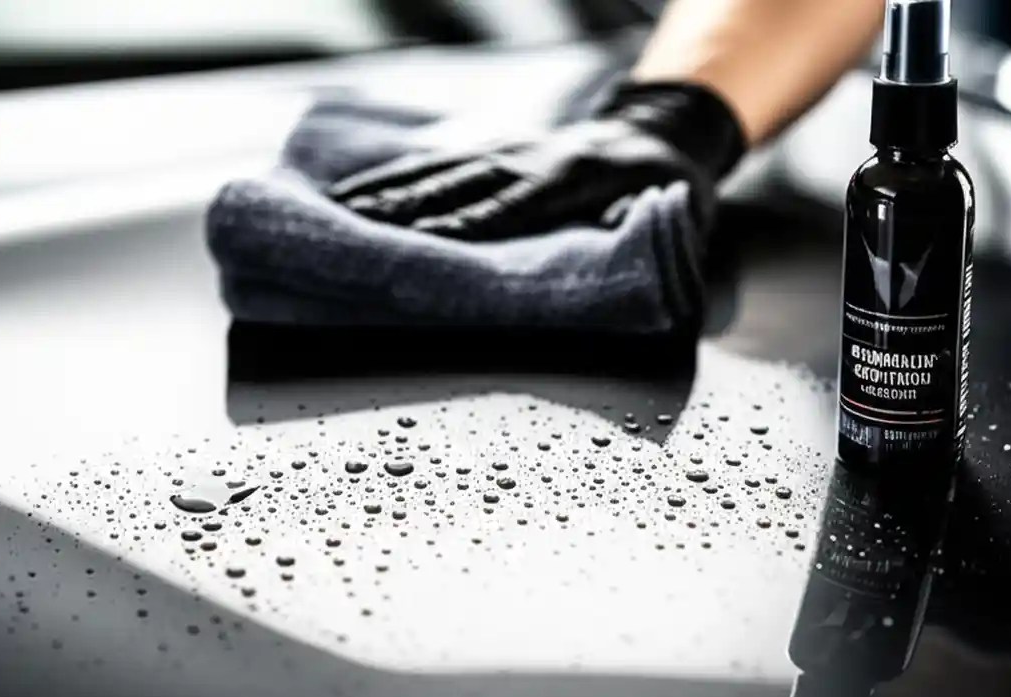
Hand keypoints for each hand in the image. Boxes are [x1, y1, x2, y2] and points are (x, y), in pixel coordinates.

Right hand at [328, 82, 745, 239]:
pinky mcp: (491, 150)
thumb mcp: (669, 209)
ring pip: (437, 169)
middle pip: (459, 182)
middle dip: (408, 204)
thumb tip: (619, 248)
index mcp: (570, 179)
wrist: (654, 134)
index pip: (510, 204)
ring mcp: (506, 150)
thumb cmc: (661, 189)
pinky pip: (435, 163)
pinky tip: (357, 190)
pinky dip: (393, 176)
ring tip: (342, 209)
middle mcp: (527, 160)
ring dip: (388, 189)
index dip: (468, 220)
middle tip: (359, 225)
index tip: (426, 236)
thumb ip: (641, 230)